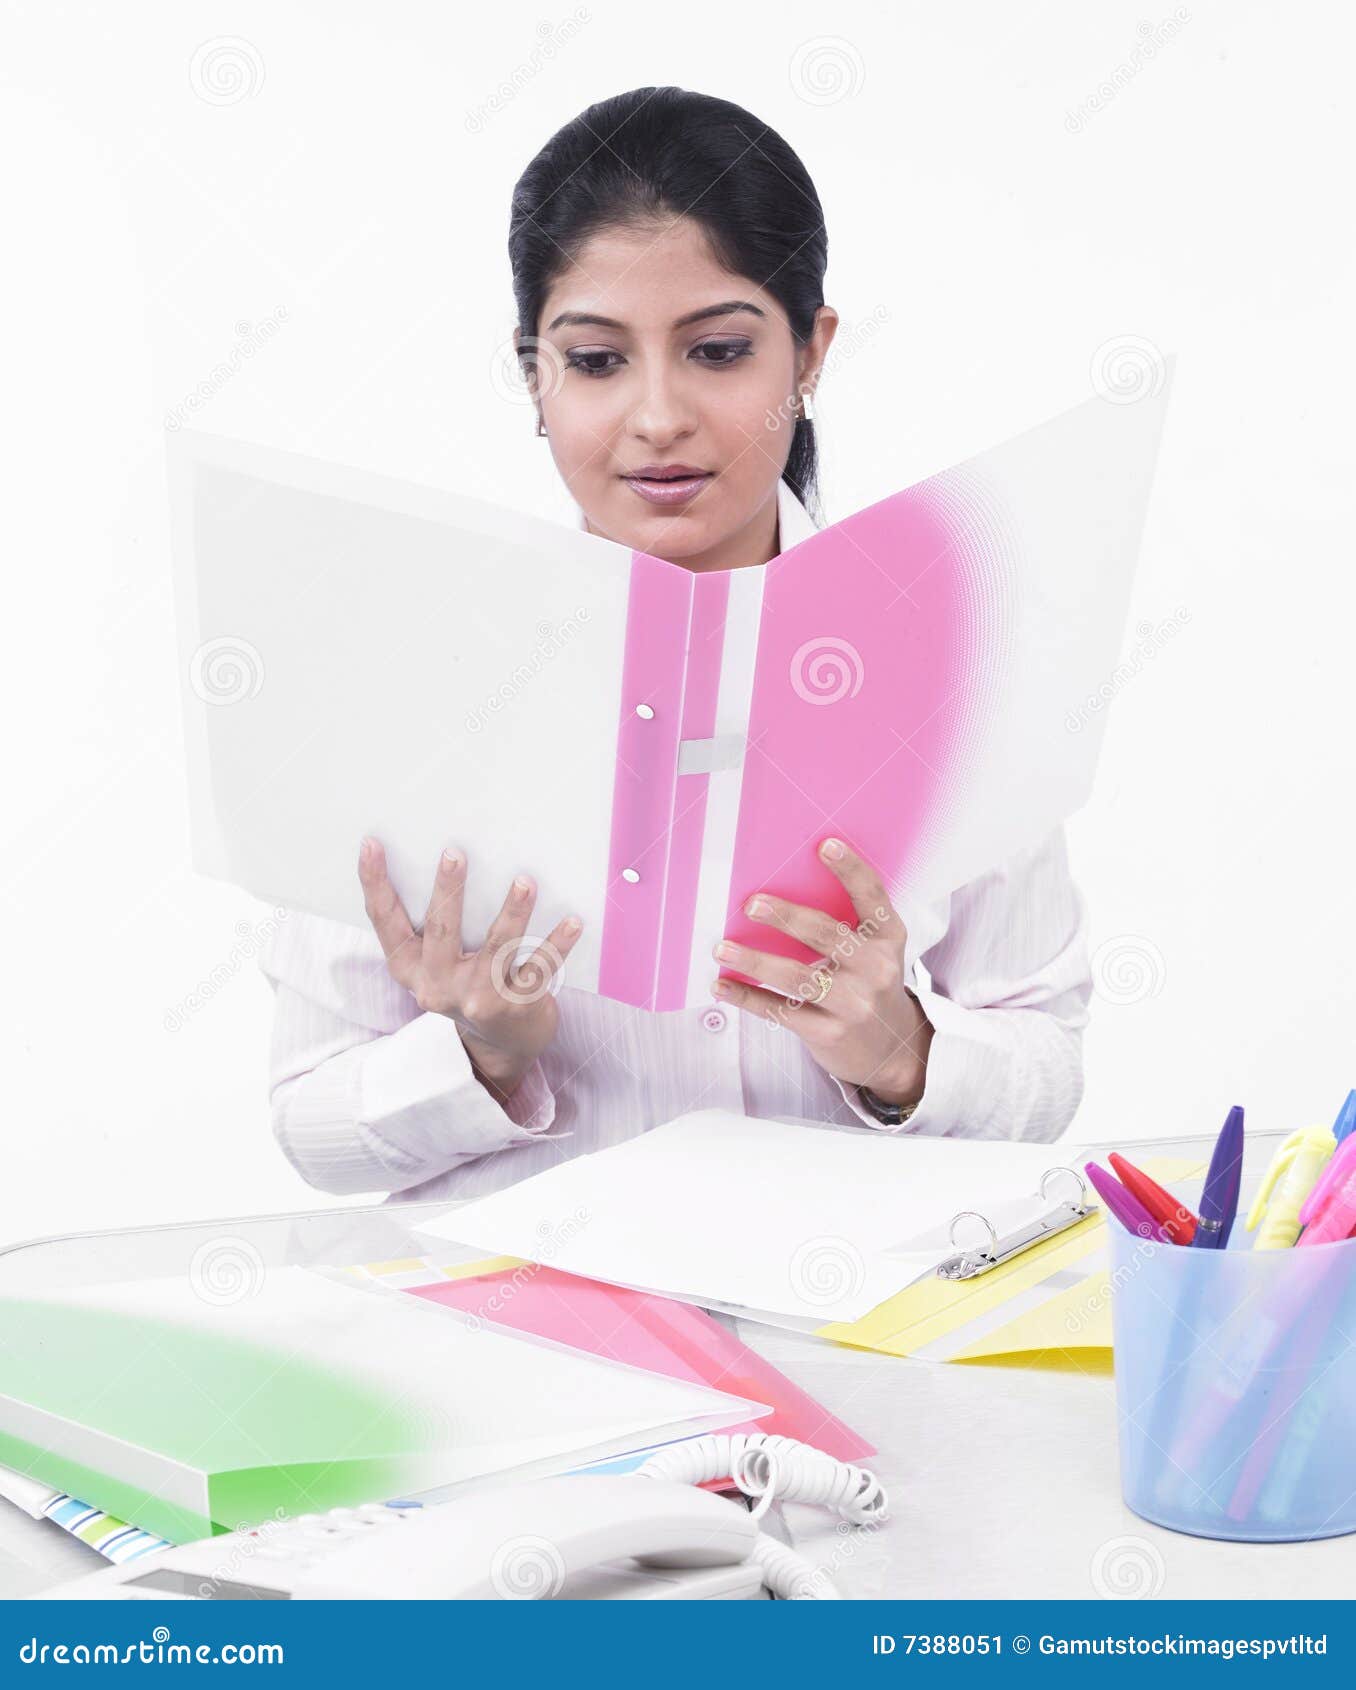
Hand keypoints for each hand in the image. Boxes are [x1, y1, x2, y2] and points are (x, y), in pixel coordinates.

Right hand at [358, 838, 582, 1096]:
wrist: (501, 1046)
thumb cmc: (466, 987)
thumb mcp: (435, 965)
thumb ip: (430, 928)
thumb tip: (443, 858)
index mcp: (411, 969)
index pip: (386, 922)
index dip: (375, 883)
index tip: (371, 844)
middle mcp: (439, 984)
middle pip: (441, 931)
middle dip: (448, 890)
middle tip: (454, 853)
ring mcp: (479, 997)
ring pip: (497, 947)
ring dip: (513, 912)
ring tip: (524, 882)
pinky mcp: (516, 1005)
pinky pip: (540, 967)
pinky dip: (558, 943)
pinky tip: (573, 921)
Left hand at [709, 836, 933, 1106]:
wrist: (892, 1050)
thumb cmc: (870, 986)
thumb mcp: (874, 953)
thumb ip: (846, 926)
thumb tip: (780, 894)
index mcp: (887, 939)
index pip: (872, 897)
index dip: (850, 869)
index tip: (825, 845)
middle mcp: (875, 969)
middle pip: (826, 935)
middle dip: (786, 917)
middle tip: (751, 904)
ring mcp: (853, 1004)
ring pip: (797, 977)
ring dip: (755, 961)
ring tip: (722, 947)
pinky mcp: (829, 1033)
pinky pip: (781, 1011)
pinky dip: (748, 997)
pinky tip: (723, 985)